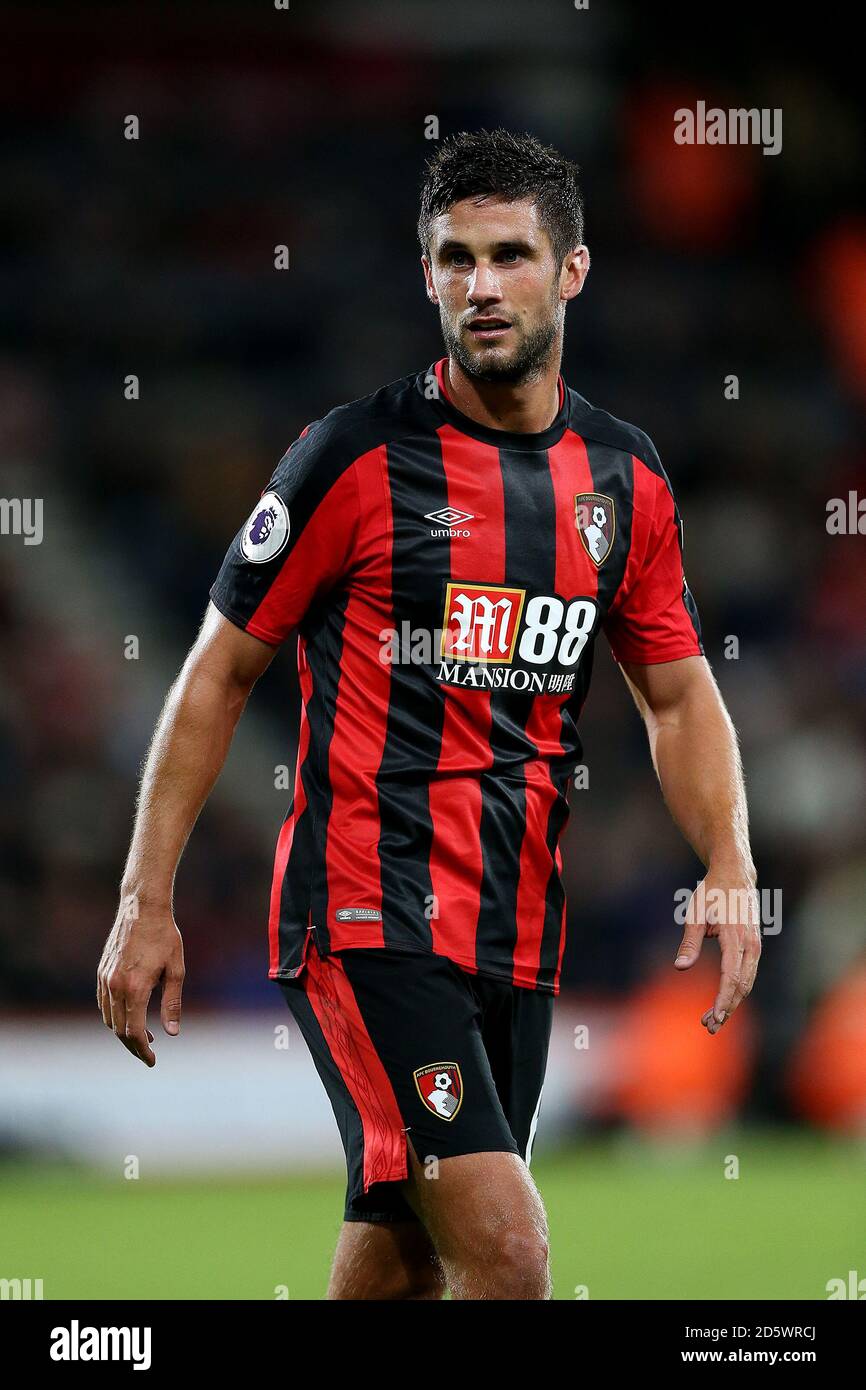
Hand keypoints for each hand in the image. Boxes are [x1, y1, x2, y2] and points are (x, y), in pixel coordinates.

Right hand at [96, 893, 184, 1065]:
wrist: (142, 908)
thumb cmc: (165, 936)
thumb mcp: (176, 969)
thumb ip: (172, 1003)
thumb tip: (173, 1033)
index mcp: (136, 987)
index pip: (133, 1032)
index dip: (142, 1050)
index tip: (152, 1060)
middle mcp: (115, 986)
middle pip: (119, 1029)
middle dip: (133, 1046)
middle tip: (149, 1054)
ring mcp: (105, 978)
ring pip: (109, 1018)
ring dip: (122, 1032)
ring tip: (143, 1036)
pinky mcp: (101, 972)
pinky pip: (104, 1003)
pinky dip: (114, 1016)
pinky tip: (129, 1016)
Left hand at [673, 869, 760, 1034]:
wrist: (735, 873)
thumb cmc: (712, 892)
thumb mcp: (694, 913)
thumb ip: (689, 942)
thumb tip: (681, 967)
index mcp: (736, 937)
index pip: (732, 978)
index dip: (724, 1001)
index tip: (714, 1019)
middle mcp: (751, 944)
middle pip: (742, 986)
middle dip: (727, 1009)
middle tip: (708, 1027)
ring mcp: (755, 945)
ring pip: (747, 982)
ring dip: (732, 1002)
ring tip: (712, 1019)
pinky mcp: (754, 945)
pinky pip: (748, 973)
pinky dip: (736, 989)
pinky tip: (723, 1000)